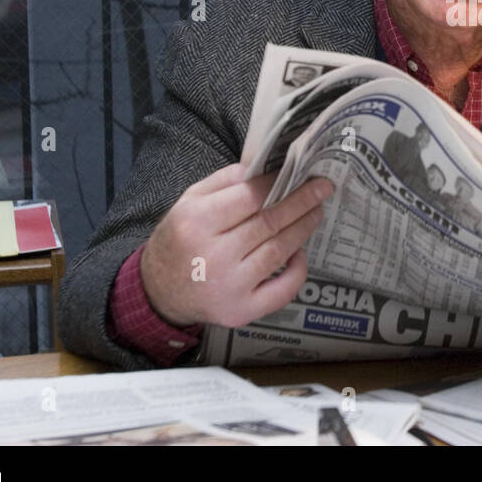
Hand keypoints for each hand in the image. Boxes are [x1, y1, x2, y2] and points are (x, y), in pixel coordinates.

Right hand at [140, 162, 332, 328]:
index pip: (250, 197)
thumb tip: (265, 169)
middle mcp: (213, 256)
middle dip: (302, 201)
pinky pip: (282, 290)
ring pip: (279, 251)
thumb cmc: (181, 239)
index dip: (278, 183)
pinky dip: (298, 270)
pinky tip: (300, 251)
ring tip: (316, 211)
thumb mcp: (190, 200)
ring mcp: (229, 287)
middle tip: (322, 188)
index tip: (297, 173)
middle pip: (269, 223)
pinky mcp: (241, 312)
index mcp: (196, 223)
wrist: (159, 291)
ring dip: (304, 228)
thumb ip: (225, 180)